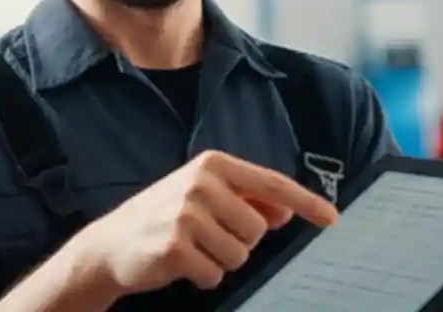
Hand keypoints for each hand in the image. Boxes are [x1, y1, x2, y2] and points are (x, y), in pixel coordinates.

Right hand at [65, 150, 337, 295]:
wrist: (110, 244)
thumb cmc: (163, 218)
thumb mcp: (203, 197)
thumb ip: (245, 200)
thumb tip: (283, 212)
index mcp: (212, 165)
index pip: (271, 183)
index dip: (306, 202)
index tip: (332, 218)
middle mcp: (200, 184)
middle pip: (257, 229)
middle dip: (238, 241)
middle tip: (205, 236)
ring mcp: (186, 215)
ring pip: (240, 255)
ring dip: (220, 261)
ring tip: (191, 249)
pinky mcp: (174, 247)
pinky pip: (215, 274)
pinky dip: (203, 277)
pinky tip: (179, 264)